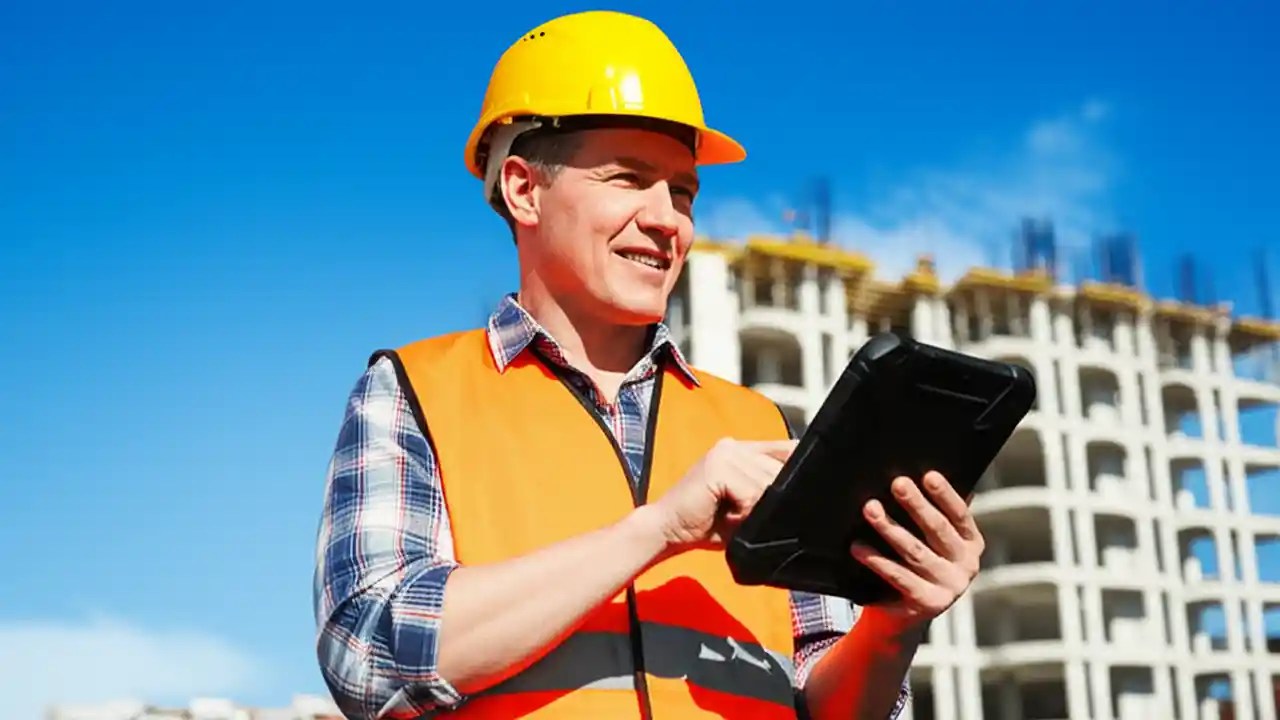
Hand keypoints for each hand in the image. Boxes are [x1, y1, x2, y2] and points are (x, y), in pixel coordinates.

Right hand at [649, 438, 796, 553]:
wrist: (667, 530)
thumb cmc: (706, 523)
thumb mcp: (746, 506)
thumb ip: (768, 493)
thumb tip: (805, 492)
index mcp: (742, 449)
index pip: (786, 449)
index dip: (797, 469)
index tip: (804, 491)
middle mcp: (734, 445)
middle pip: (780, 470)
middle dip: (772, 500)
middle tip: (745, 516)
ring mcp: (725, 452)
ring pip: (767, 483)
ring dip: (756, 509)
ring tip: (734, 517)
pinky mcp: (717, 466)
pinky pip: (751, 492)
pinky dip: (745, 511)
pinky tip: (727, 516)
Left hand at [849, 471, 983, 626]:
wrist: (904, 613)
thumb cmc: (916, 561)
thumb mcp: (931, 539)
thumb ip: (934, 513)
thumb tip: (918, 476)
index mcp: (972, 544)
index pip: (960, 514)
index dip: (945, 495)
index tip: (928, 475)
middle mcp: (967, 566)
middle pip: (937, 530)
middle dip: (916, 505)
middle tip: (897, 483)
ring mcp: (949, 588)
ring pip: (915, 552)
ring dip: (890, 529)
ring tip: (870, 509)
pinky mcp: (927, 604)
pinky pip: (898, 577)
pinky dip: (876, 560)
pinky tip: (858, 547)